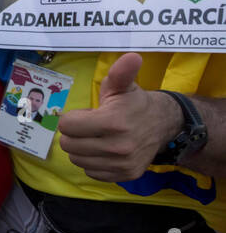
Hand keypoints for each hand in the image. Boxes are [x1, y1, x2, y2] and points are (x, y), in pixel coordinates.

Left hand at [56, 52, 182, 181]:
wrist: (164, 125)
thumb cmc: (135, 103)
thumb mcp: (124, 85)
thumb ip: (120, 72)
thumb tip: (132, 57)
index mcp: (113, 122)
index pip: (66, 126)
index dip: (72, 118)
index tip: (87, 114)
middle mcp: (118, 147)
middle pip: (68, 144)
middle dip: (74, 133)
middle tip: (91, 126)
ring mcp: (121, 164)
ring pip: (77, 159)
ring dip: (81, 148)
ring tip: (98, 137)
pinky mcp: (125, 175)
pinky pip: (91, 172)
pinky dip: (92, 162)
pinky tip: (104, 150)